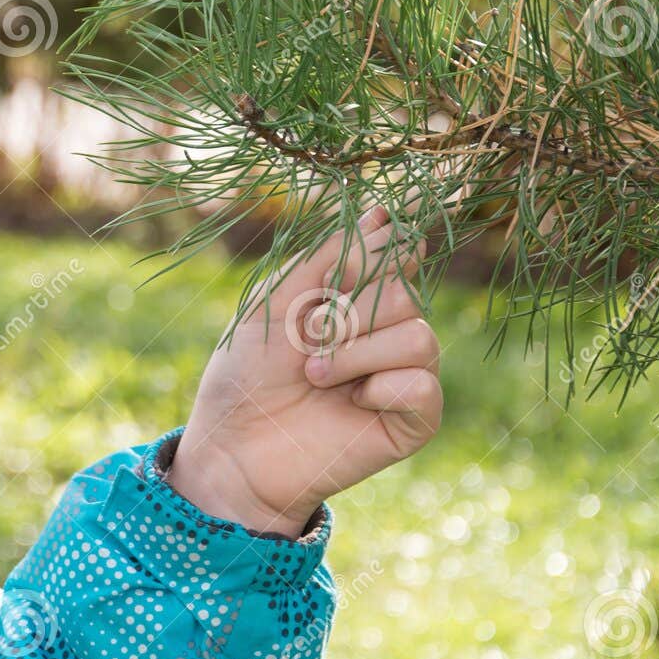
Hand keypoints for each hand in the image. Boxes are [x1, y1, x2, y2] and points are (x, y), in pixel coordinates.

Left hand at [166, 203, 442, 536]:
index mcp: (358, 294)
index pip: (394, 251)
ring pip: (418, 337)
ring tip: (315, 377)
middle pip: (404, 293)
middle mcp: (389, 328)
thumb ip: (332, 256)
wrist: (235, 445)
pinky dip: (381, 389)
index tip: (325, 284)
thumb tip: (384, 212)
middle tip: (304, 344)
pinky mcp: (414, 419)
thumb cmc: (246, 372)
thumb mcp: (277, 298)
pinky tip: (354, 403)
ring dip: (354, 355)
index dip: (366, 261)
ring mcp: (405, 373)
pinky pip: (423, 385)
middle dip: (345, 317)